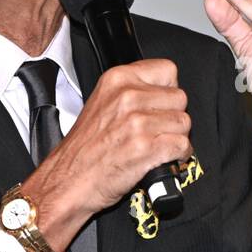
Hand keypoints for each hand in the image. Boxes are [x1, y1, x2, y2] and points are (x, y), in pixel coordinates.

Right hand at [21, 58, 191, 251]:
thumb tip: (164, 92)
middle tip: (157, 130)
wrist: (67, 182)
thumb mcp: (102, 103)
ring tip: (157, 145)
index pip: (168, 69)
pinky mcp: (146, 147)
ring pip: (184, 123)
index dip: (168, 90)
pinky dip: (178, 156)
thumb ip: (132, 91)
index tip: (161, 104)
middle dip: (173, 117)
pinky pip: (183, 145)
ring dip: (176, 137)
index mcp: (117, 80)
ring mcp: (137, 122)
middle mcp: (128, 96)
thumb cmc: (84, 150)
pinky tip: (163, 158)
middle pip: (180, 98)